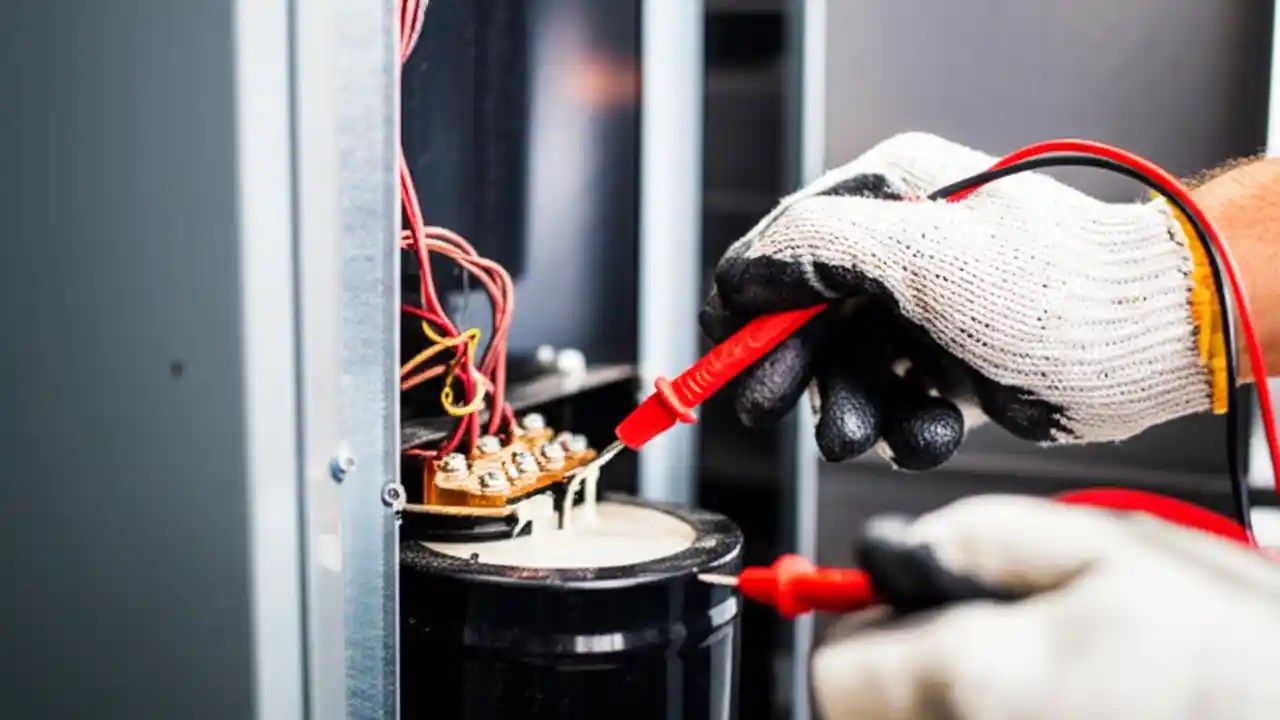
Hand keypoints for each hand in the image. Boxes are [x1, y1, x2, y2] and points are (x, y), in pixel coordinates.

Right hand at [701, 133, 1211, 468]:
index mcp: (889, 196)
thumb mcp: (925, 259)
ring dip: (857, 409)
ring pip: (850, 369)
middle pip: (808, 317)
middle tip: (771, 409)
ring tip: (882, 434)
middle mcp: (900, 249)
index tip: (722, 355)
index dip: (746, 305)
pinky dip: (906, 426)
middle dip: (799, 371)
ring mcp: (924, 308)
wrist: (1147, 346)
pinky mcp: (947, 361)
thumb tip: (739, 270)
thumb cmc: (1056, 290)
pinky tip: (933, 431)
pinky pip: (896, 399)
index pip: (785, 248)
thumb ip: (818, 251)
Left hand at [812, 495, 1279, 719]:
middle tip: (979, 638)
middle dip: (904, 666)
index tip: (903, 607)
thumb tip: (906, 545)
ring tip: (1037, 678)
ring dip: (943, 701)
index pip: (832, 674)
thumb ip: (984, 534)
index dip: (861, 626)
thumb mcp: (1117, 549)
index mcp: (976, 685)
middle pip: (865, 713)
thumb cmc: (1249, 664)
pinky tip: (1058, 707)